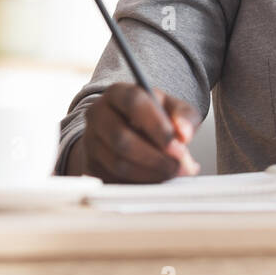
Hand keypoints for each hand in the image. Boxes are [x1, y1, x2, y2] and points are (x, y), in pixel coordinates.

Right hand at [76, 83, 200, 181]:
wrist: (129, 131)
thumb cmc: (153, 117)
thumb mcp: (173, 109)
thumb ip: (184, 116)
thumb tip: (184, 134)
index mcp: (118, 93)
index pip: (133, 103)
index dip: (156, 125)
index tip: (177, 144)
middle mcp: (98, 114)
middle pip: (122, 139)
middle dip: (155, 157)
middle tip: (178, 165)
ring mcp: (91, 140)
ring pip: (119, 163)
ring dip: (150, 172)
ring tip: (171, 171)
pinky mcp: (91, 165)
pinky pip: (115, 178)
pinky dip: (141, 182)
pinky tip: (157, 177)